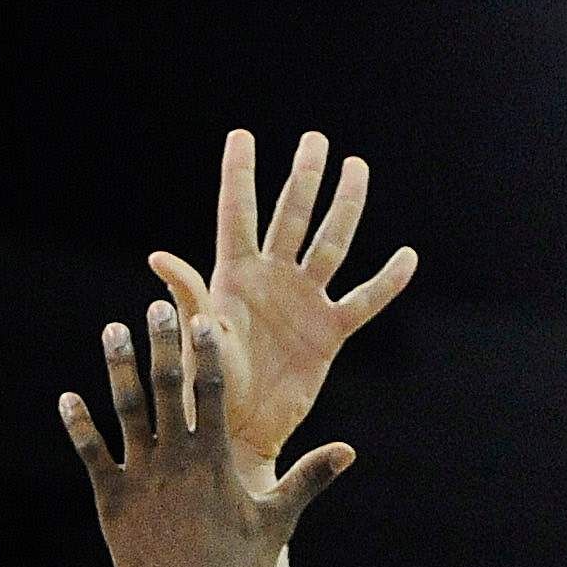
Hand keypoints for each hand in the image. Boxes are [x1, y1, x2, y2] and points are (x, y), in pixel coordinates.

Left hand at [62, 302, 353, 566]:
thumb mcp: (276, 520)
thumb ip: (308, 479)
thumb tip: (348, 451)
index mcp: (215, 458)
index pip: (213, 390)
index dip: (208, 351)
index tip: (203, 318)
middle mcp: (176, 457)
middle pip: (167, 386)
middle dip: (162, 342)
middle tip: (155, 307)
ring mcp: (141, 476)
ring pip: (127, 409)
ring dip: (119, 366)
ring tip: (113, 332)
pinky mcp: (111, 499)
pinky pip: (91, 453)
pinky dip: (78, 424)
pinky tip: (68, 397)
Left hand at [150, 130, 416, 488]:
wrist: (238, 432)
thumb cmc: (208, 386)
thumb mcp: (197, 339)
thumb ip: (189, 295)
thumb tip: (159, 257)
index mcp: (234, 276)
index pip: (237, 214)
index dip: (239, 175)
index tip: (241, 135)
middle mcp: (272, 279)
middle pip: (291, 217)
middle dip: (304, 178)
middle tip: (316, 139)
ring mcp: (304, 302)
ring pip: (331, 245)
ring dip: (344, 207)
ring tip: (356, 168)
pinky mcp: (329, 333)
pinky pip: (364, 302)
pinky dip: (386, 282)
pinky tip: (407, 258)